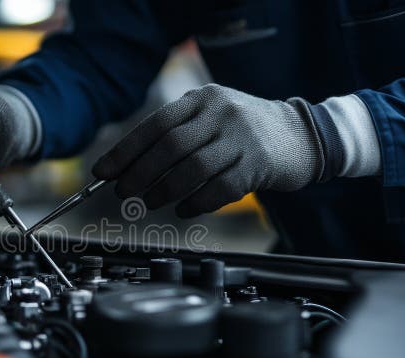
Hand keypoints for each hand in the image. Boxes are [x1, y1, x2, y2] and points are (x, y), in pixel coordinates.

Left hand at [92, 84, 324, 217]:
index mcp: (202, 99)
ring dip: (165, 190)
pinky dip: (196, 203)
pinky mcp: (259, 165)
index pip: (155, 125)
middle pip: (170, 146)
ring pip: (193, 168)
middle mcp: (222, 113)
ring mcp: (242, 139)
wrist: (301, 134)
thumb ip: (174, 134)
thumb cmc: (242, 130)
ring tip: (150, 202)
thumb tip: (126, 167)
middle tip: (123, 191)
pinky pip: (219, 189)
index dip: (125, 151)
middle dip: (140, 172)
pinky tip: (184, 210)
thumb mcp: (210, 117)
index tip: (103, 171)